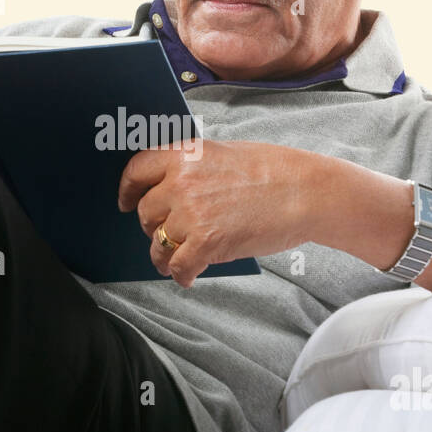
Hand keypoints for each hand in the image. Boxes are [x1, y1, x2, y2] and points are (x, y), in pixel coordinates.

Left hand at [116, 139, 318, 287]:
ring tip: (176, 261)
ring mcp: (192, 213)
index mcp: (185, 154)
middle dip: (152, 226)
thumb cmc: (273, 171)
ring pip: (157, 243)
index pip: (137, 170)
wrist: (306, 192)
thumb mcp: (223, 154)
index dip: (127, 189)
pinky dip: (181, 275)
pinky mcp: (206, 242)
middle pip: (145, 212)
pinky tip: (189, 276)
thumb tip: (169, 190)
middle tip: (165, 235)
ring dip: (164, 256)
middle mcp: (181, 182)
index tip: (125, 202)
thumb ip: (192, 168)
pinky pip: (178, 266)